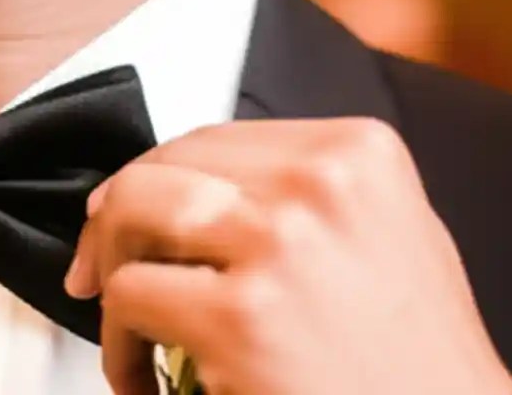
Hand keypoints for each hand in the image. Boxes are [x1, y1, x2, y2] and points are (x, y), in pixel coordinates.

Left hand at [64, 119, 511, 394]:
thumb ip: (301, 193)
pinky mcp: (240, 317)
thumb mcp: (383, 234)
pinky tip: (144, 375)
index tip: (123, 209)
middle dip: (111, 220)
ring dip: (107, 270)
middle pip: (162, 168)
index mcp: (356, 153)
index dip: (153, 177)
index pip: (212, 140)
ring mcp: (278, 245)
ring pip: (131, 214)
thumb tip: (193, 188)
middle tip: (97, 265)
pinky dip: (117, 344)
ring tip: (120, 320)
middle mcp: (318, 185)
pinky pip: (127, 300)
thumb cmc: (413, 360)